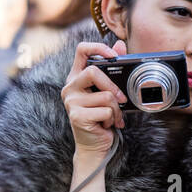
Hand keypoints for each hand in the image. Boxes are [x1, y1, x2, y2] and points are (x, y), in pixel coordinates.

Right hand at [60, 39, 127, 155]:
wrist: (93, 146)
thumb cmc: (100, 118)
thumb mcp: (106, 92)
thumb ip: (111, 70)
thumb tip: (120, 45)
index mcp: (75, 78)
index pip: (81, 50)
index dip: (98, 47)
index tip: (113, 55)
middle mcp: (70, 88)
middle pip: (93, 72)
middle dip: (112, 87)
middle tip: (121, 99)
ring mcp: (71, 102)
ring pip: (105, 96)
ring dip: (116, 109)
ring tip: (112, 117)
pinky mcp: (77, 116)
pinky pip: (105, 111)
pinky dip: (112, 119)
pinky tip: (106, 125)